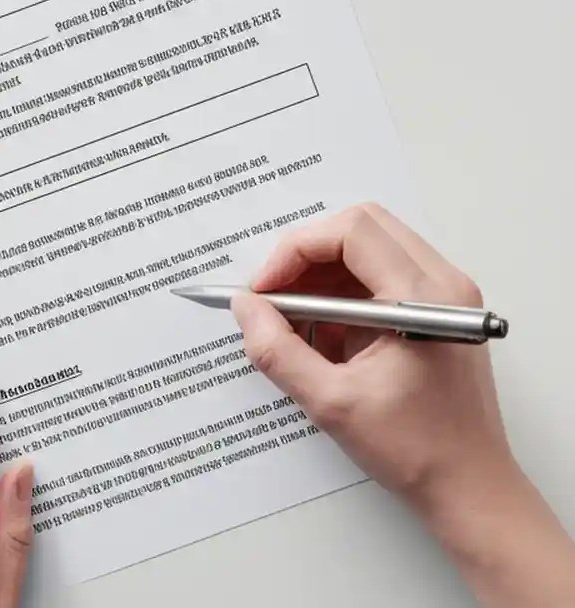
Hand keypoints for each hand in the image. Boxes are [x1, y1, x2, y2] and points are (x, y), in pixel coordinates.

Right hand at [232, 203, 574, 606]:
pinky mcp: (435, 311)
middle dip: (304, 257)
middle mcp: (443, 283)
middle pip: (359, 228)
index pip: (350, 232)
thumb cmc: (417, 450)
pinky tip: (323, 340)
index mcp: (424, 298)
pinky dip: (341, 297)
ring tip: (294, 325)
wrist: (470, 487)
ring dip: (320, 278)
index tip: (262, 291)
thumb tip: (245, 309)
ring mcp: (444, 295)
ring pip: (367, 249)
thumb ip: (278, 351)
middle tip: (271, 298)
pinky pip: (378, 278)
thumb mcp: (331, 403)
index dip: (294, 252)